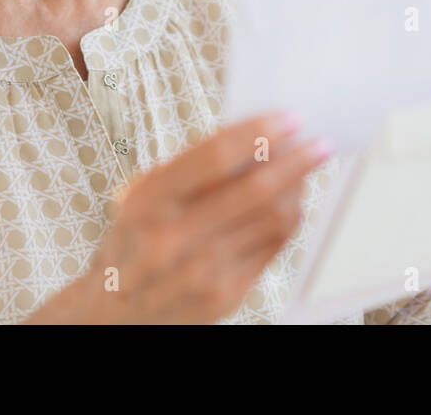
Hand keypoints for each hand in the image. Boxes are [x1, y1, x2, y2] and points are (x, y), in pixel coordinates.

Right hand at [25, 112, 331, 323]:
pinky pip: (274, 247)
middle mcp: (171, 239)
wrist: (113, 312)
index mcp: (146, 201)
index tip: (289, 119)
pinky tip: (290, 203)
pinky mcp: (224, 296)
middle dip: (296, 161)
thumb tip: (259, 136)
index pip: (214, 156)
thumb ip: (193, 169)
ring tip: (303, 171)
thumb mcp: (144, 197)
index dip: (258, 133)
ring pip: (273, 219)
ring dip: (297, 189)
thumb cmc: (136, 242)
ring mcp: (200, 272)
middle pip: (255, 190)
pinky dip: (289, 219)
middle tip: (317, 144)